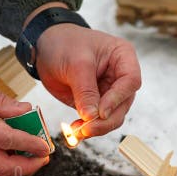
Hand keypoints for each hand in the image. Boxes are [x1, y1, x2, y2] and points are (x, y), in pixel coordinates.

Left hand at [32, 13, 141, 137]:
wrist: (46, 47)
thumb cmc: (64, 43)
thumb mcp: (75, 64)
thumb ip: (85, 90)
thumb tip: (91, 116)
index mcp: (123, 57)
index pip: (130, 81)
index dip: (117, 98)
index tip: (101, 112)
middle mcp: (120, 76)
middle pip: (123, 104)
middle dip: (106, 120)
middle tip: (88, 128)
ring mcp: (109, 91)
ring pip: (112, 116)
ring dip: (97, 127)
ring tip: (79, 131)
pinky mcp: (96, 103)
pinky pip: (98, 120)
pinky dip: (88, 128)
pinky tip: (76, 131)